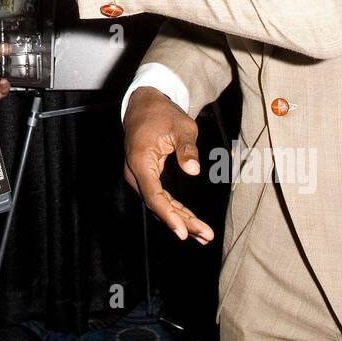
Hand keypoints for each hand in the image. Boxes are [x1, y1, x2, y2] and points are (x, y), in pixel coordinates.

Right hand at [122, 88, 214, 243]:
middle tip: (206, 236)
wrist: (144, 105)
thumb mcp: (181, 127)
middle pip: (158, 205)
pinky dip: (176, 211)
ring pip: (159, 205)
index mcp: (140, 161)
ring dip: (181, 219)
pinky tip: (192, 223)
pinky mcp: (146, 177)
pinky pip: (160, 198)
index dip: (169, 216)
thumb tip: (193, 170)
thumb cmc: (162, 114)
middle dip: (182, 222)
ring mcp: (139, 177)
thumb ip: (186, 149)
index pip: (154, 196)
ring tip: (204, 235)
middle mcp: (135, 173)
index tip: (183, 232)